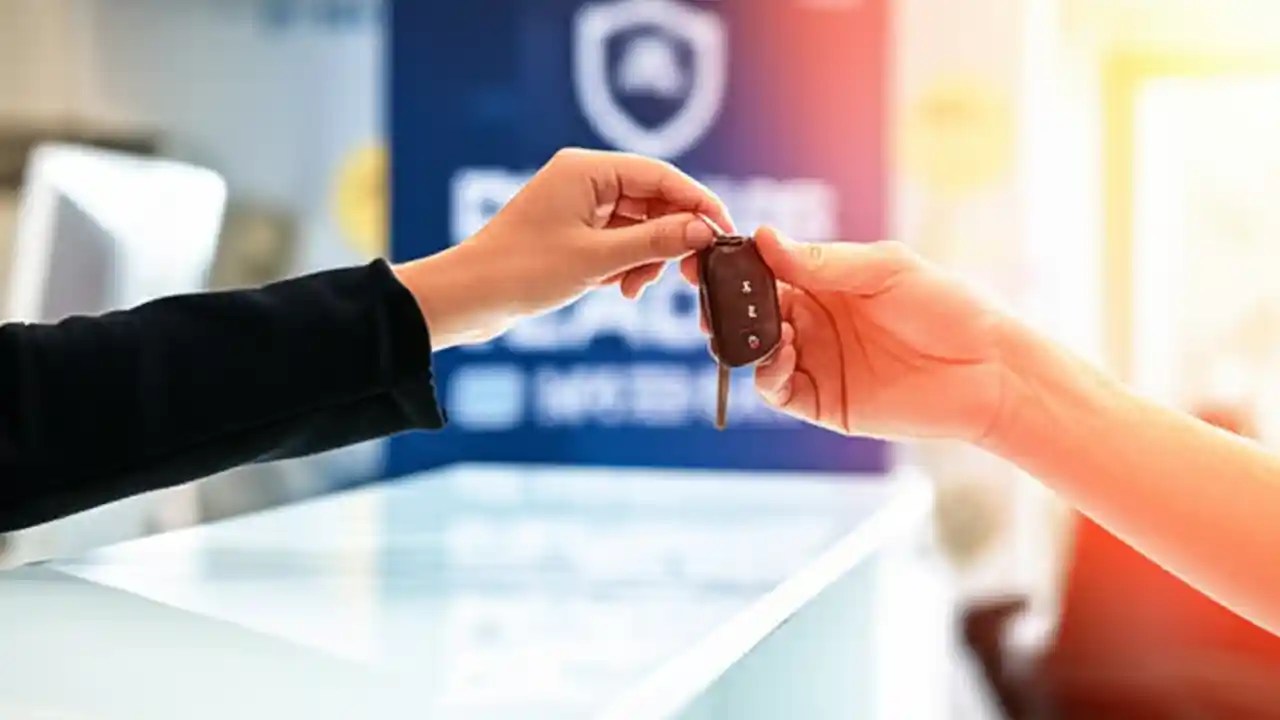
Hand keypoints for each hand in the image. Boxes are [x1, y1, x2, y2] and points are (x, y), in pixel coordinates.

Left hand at [395, 148, 732, 348]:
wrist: (466, 299)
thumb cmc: (521, 272)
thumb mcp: (596, 260)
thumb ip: (654, 242)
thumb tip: (704, 230)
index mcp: (587, 170)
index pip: (661, 175)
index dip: (698, 203)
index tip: (725, 232)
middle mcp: (584, 180)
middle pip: (653, 199)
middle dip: (672, 237)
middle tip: (694, 271)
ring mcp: (577, 206)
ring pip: (638, 224)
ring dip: (648, 257)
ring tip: (636, 288)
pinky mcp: (571, 232)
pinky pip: (617, 241)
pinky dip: (628, 264)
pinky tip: (623, 289)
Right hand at [681, 227, 1007, 441]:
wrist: (988, 370)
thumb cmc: (948, 307)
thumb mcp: (884, 269)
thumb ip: (822, 261)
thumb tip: (762, 238)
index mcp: (824, 282)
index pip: (765, 271)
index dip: (736, 266)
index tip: (711, 258)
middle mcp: (813, 321)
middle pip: (751, 313)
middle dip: (729, 307)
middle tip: (717, 302)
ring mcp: (816, 362)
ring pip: (756, 352)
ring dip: (746, 340)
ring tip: (769, 330)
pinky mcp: (824, 401)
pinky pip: (778, 390)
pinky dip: (768, 374)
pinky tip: (785, 354)